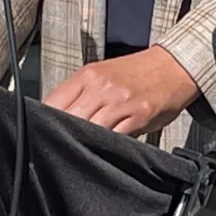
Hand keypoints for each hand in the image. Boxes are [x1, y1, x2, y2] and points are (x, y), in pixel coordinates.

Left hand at [45, 46, 200, 135]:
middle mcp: (101, 86)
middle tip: (60, 147)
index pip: (53, 102)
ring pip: (90, 129)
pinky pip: (116, 136)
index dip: (44, 122)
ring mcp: (120, 101)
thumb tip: (56, 119)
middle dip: (63, 135)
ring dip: (85, 142)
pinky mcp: (139, 114)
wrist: (173, 66)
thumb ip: (80, 95)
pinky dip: (109, 145)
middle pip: (69, 118)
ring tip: (83, 149)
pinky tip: (106, 148)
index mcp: (88, 75)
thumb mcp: (102, 75)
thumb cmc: (136, 74)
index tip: (42, 133)